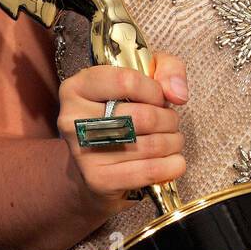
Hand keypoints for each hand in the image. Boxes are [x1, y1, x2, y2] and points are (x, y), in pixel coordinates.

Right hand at [56, 51, 187, 213]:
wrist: (98, 167)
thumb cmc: (122, 115)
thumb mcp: (143, 78)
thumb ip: (166, 69)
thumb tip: (178, 94)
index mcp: (77, 87)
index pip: (125, 81)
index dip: (154, 90)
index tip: (159, 99)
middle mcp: (72, 119)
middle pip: (144, 116)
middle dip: (169, 120)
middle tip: (171, 123)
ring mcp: (83, 151)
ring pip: (151, 144)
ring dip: (173, 142)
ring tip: (172, 141)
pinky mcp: (97, 180)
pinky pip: (150, 171)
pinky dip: (172, 165)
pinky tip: (172, 161)